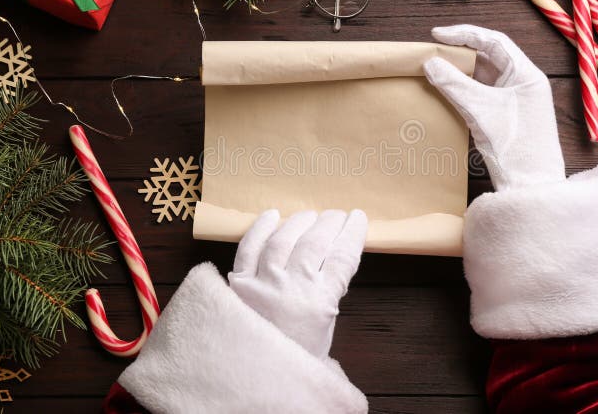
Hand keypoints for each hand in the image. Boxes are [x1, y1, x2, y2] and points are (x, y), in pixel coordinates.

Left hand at [228, 209, 366, 358]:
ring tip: (311, 216)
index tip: (358, 218)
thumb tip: (337, 258)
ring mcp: (264, 284)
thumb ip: (330, 295)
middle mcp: (294, 289)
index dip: (353, 232)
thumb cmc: (295, 357)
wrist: (255, 381)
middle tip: (336, 215)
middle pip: (315, 242)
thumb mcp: (325, 329)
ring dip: (300, 222)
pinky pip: (249, 247)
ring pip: (284, 239)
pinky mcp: (239, 284)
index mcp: (321, 304)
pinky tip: (272, 215)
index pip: (343, 256)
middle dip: (330, 222)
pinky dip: (260, 228)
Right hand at [424, 25, 597, 339]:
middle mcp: (524, 83)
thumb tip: (430, 63)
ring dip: (460, 74)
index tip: (437, 35)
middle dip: (459, 54)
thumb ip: (454, 84)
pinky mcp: (507, 118)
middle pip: (488, 58)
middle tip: (431, 54)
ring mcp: (516, 101)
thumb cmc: (515, 148)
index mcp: (527, 74)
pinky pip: (483, 95)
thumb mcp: (480, 111)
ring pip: (484, 77)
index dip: (465, 34)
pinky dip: (464, 92)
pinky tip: (446, 94)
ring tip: (433, 72)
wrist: (531, 187)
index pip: (494, 41)